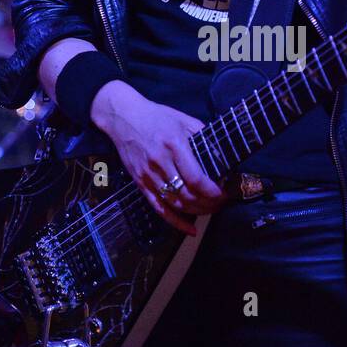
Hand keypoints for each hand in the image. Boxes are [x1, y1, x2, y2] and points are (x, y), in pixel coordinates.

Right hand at [91, 82, 231, 235]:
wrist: (123, 117)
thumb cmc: (156, 116)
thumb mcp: (183, 120)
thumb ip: (202, 136)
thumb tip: (220, 154)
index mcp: (174, 145)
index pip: (195, 178)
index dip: (212, 191)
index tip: (223, 194)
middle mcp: (160, 162)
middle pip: (187, 194)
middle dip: (208, 204)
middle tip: (221, 203)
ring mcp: (148, 174)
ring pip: (175, 203)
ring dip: (196, 212)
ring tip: (210, 210)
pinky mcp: (140, 182)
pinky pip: (158, 208)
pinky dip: (175, 221)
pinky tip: (189, 229)